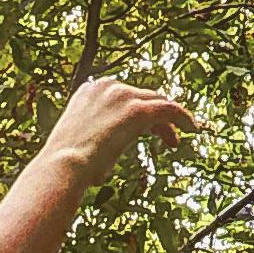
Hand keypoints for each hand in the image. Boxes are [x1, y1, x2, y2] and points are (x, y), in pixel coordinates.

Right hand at [42, 77, 192, 180]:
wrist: (62, 166)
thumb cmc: (65, 165)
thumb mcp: (77, 143)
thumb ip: (92, 138)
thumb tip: (99, 160)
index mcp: (89, 90)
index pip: (123, 94)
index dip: (136, 108)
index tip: (144, 126)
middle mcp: (107, 87)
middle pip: (143, 96)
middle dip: (155, 116)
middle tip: (164, 137)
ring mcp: (123, 96)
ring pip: (157, 102)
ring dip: (168, 121)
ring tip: (174, 140)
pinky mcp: (138, 110)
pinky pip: (170, 109)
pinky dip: (183, 117)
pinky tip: (191, 128)